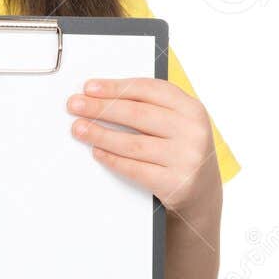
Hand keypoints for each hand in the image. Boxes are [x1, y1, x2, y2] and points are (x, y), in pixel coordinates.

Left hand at [66, 77, 219, 215]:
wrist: (202, 191)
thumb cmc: (181, 150)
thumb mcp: (178, 123)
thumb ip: (151, 107)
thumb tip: (103, 97)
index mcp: (192, 108)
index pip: (148, 90)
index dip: (115, 87)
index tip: (90, 88)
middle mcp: (192, 131)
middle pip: (137, 114)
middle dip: (101, 108)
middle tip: (76, 106)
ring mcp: (186, 159)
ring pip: (133, 143)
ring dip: (100, 135)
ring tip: (80, 129)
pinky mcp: (175, 183)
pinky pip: (135, 169)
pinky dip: (112, 159)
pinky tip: (97, 152)